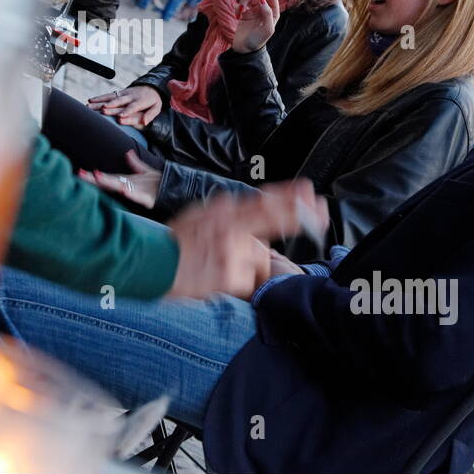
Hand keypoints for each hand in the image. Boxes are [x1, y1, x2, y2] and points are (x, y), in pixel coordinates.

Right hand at [78, 150, 160, 208]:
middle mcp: (127, 187)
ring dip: (108, 182)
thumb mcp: (144, 170)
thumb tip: (127, 152)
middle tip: (79, 175)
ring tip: (96, 176)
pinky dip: (130, 193)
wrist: (172, 189)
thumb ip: (134, 163)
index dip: (93, 175)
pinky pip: (136, 196)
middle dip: (94, 179)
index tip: (80, 172)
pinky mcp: (146, 199)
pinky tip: (122, 189)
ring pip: (119, 187)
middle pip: (108, 182)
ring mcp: (135, 193)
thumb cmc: (156, 182)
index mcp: (125, 181)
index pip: (106, 177)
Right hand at [87, 85, 162, 127]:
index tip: (120, 117)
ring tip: (91, 105)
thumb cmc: (153, 100)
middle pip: (119, 101)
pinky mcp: (119, 93)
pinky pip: (108, 95)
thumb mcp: (157, 107)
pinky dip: (99, 98)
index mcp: (140, 101)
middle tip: (103, 110)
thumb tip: (145, 122)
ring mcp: (123, 94)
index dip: (126, 111)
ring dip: (100, 101)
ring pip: (111, 97)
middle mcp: (130, 96)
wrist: (151, 87)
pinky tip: (90, 101)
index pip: (133, 107)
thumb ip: (150, 114)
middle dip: (111, 105)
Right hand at [166, 180, 328, 299]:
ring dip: (246, 263)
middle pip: (273, 218)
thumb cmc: (174, 239)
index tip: (311, 191)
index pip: (263, 200)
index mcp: (224, 211)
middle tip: (323, 211)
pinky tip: (212, 277)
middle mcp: (232, 227)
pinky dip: (234, 281)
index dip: (289, 196)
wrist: (150, 261)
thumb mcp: (201, 214)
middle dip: (299, 214)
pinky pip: (245, 279)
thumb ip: (229, 212)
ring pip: (257, 258)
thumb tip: (251, 208)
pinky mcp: (230, 275)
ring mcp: (233, 251)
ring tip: (216, 264)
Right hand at [232, 0, 280, 53]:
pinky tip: (237, 16)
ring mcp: (254, 10)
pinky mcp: (244, 12)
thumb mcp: (267, 29)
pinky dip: (238, 7)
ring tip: (241, 12)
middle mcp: (264, 8)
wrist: (245, 49)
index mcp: (273, 11)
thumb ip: (267, 13)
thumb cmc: (258, 40)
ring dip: (243, 1)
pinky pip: (240, 3)